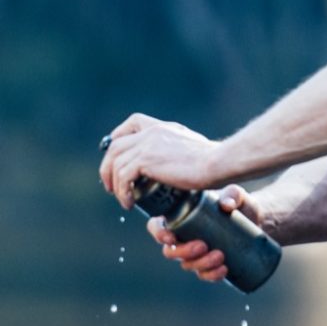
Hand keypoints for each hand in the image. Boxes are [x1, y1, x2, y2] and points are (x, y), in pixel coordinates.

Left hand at [100, 113, 222, 206]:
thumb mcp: (193, 147)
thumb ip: (181, 150)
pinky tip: (128, 203)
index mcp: (163, 127)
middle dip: (108, 166)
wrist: (218, 163)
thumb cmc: (213, 161)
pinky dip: (122, 191)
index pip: (133, 122)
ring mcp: (148, 144)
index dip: (119, 137)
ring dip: (114, 183)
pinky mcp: (147, 159)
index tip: (117, 157)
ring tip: (121, 199)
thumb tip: (178, 163)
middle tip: (112, 186)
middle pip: (116, 145)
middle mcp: (152, 131)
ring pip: (116, 162)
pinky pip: (123, 175)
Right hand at [150, 185, 261, 282]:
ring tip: (220, 256)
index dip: (159, 234)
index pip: (157, 226)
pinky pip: (205, 274)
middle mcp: (183, 237)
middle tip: (203, 245)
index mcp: (179, 217)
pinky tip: (224, 270)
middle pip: (170, 252)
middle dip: (184, 252)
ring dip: (201, 264)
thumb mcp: (235, 195)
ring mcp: (196, 253)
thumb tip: (226, 205)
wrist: (257, 219)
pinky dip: (212, 275)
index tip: (171, 237)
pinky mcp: (210, 264)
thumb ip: (232, 195)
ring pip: (188, 265)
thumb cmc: (238, 203)